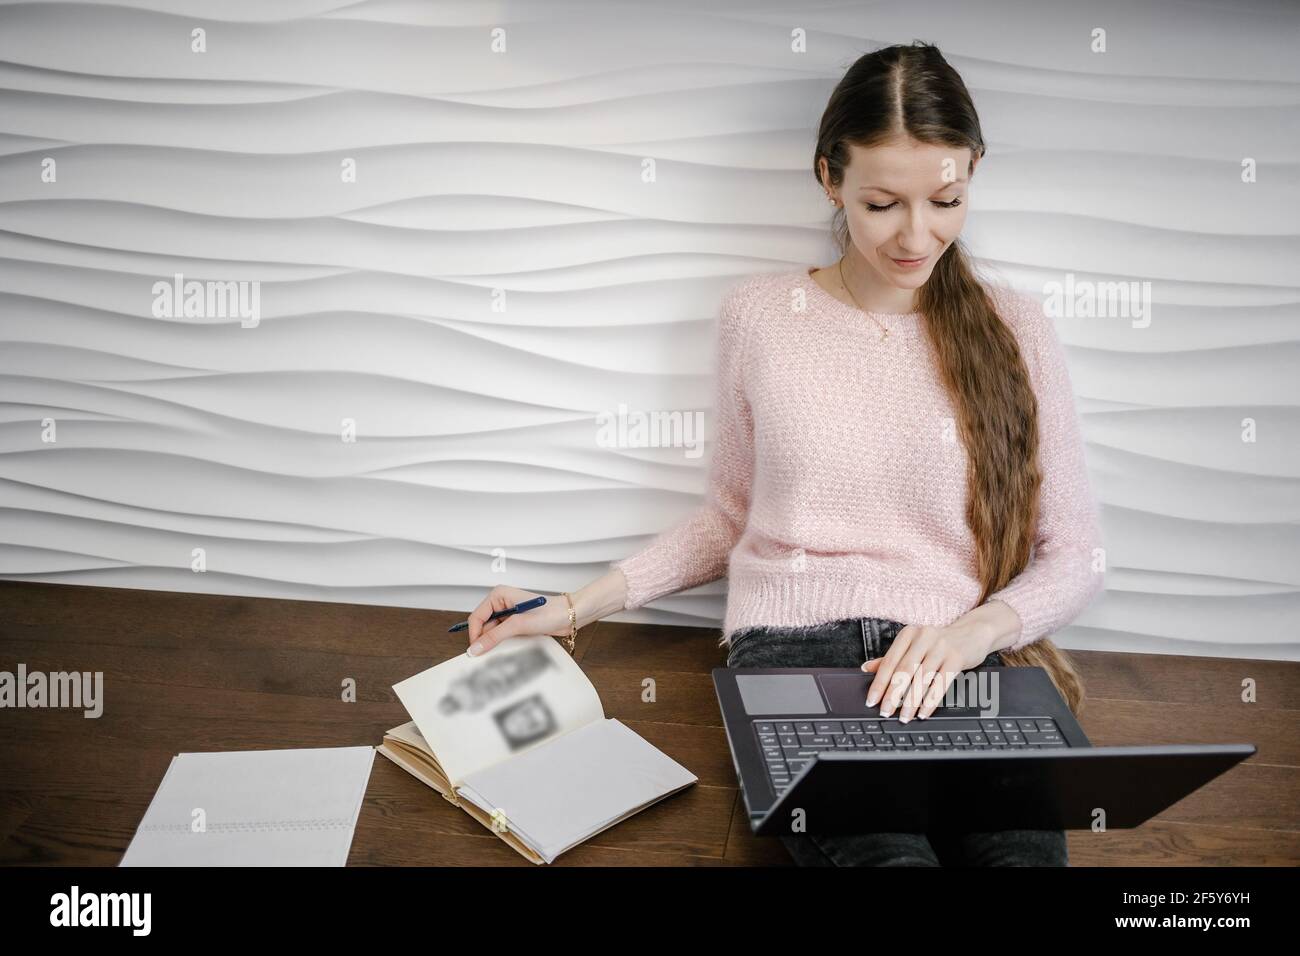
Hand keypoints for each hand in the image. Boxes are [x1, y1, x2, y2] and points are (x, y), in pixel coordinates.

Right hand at [464, 585, 572, 655]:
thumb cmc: (549, 612)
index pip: (477, 617)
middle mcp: (501, 603)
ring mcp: (509, 613)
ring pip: (493, 633)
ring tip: (507, 648)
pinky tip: (513, 646)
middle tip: (489, 655)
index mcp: (498, 595)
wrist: (570, 616)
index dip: (475, 635)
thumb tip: (475, 648)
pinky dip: (505, 643)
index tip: (476, 651)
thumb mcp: (518, 625)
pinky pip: (503, 636)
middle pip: (483, 626)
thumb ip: (494, 637)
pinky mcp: (516, 623)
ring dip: (497, 642)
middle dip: (486, 640)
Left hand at [862, 621, 991, 721]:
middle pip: (903, 671)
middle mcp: (923, 637)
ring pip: (922, 679)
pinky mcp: (957, 657)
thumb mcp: (915, 645)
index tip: (872, 700)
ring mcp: (941, 647)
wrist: (973, 632)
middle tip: (885, 712)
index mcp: (908, 634)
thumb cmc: (940, 642)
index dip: (879, 683)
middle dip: (892, 695)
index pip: (889, 662)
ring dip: (911, 702)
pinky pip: (941, 684)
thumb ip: (892, 657)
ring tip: (904, 717)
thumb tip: (867, 668)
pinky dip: (930, 701)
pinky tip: (924, 712)